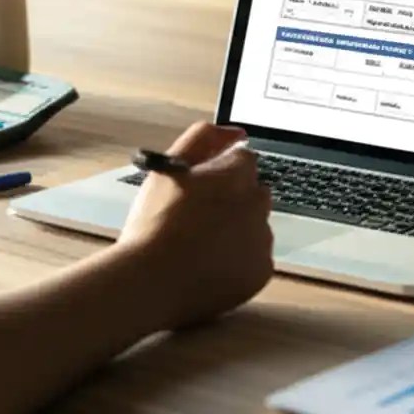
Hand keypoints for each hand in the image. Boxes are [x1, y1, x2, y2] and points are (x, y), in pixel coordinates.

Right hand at [120, 122, 272, 327]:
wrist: (151, 281)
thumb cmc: (153, 224)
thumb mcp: (168, 167)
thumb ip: (204, 138)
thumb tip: (236, 132)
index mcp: (237, 173)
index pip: (242, 161)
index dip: (219, 175)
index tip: (201, 190)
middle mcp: (258, 202)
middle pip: (253, 194)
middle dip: (233, 202)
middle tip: (199, 220)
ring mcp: (262, 238)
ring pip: (255, 227)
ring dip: (237, 232)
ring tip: (200, 248)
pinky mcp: (261, 271)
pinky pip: (255, 260)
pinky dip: (239, 262)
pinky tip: (210, 267)